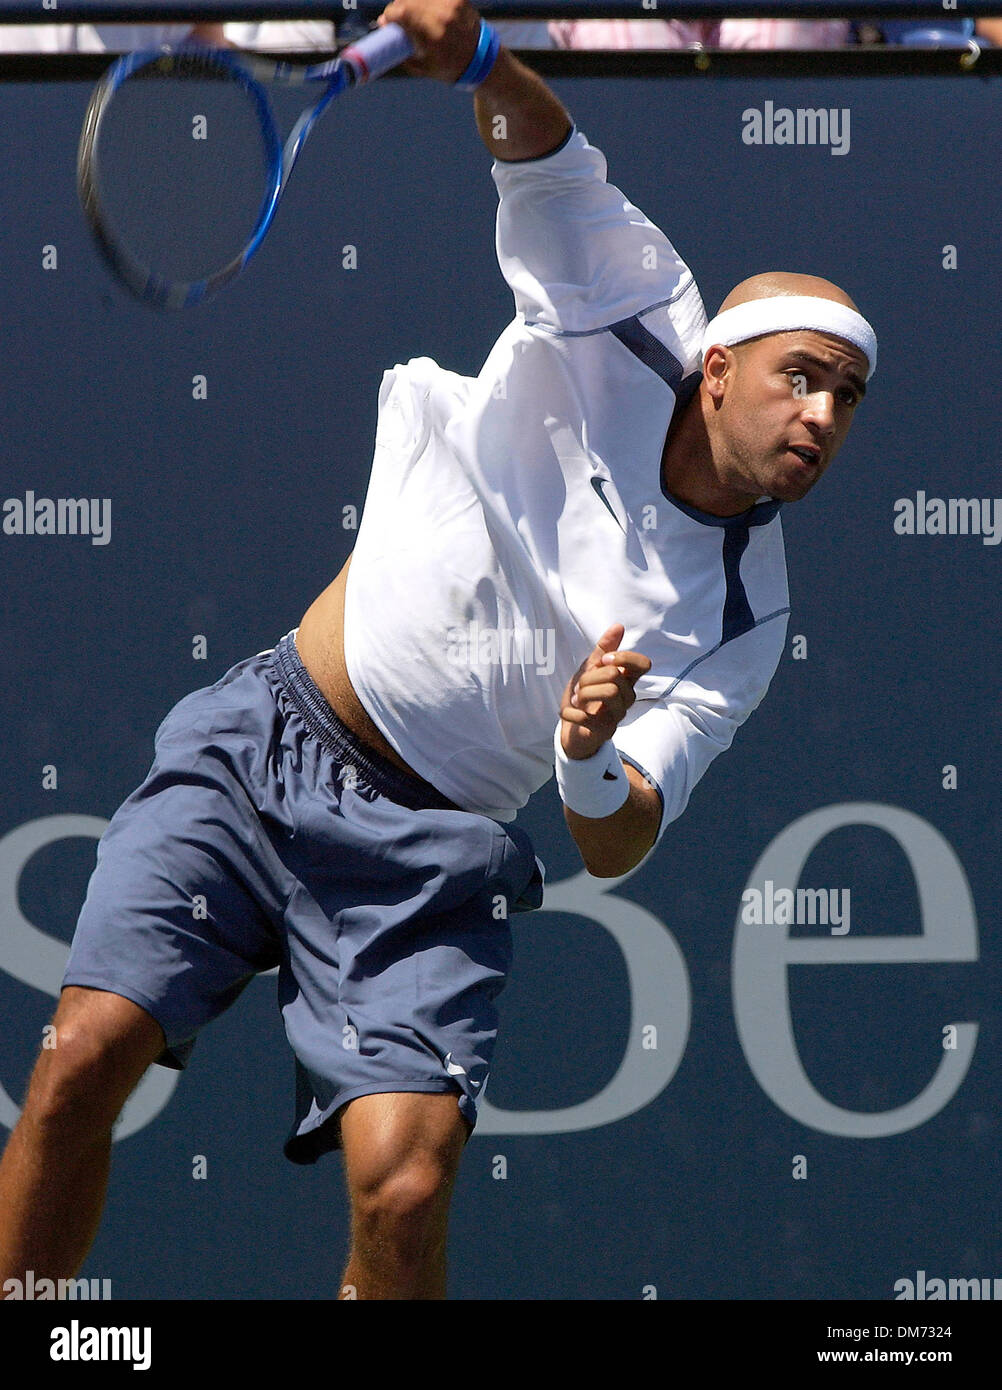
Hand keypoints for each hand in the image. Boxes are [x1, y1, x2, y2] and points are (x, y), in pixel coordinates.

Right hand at [376, 0, 482, 82]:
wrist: (479, 58)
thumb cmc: (447, 65)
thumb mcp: (421, 65)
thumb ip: (400, 46)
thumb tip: (381, 24)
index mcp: (434, 36)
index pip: (401, 12)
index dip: (389, 15)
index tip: (387, 21)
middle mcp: (443, 16)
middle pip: (408, 0)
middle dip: (399, 7)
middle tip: (398, 17)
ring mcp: (452, 4)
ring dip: (412, 2)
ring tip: (413, 13)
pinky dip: (426, 2)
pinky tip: (425, 8)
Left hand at [558, 624, 651, 760]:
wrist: (571, 728)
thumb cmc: (585, 696)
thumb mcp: (590, 668)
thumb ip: (604, 649)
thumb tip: (619, 626)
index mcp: (627, 680)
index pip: (643, 664)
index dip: (624, 658)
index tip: (604, 660)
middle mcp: (627, 698)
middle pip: (614, 675)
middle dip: (589, 676)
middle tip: (580, 686)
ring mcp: (618, 716)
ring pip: (608, 692)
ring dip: (583, 693)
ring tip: (575, 699)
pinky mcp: (605, 732)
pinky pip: (588, 717)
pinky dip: (570, 712)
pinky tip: (567, 713)